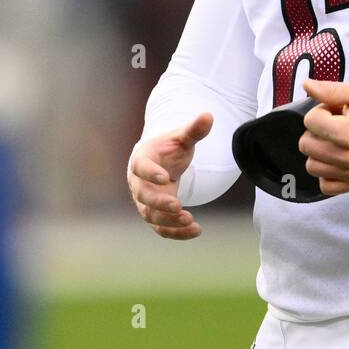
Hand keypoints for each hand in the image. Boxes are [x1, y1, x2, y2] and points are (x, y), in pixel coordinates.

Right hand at [127, 113, 211, 239]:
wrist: (161, 164)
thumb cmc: (168, 149)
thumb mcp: (181, 138)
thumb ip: (193, 130)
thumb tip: (209, 115)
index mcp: (142, 161)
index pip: (141, 167)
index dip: (151, 173)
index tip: (166, 177)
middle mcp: (139, 184)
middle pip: (143, 196)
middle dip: (159, 203)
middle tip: (178, 206)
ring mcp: (145, 202)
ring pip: (151, 216)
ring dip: (169, 221)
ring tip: (189, 220)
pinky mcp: (155, 215)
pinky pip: (161, 228)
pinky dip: (176, 232)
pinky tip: (196, 230)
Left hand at [300, 79, 348, 195]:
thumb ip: (330, 90)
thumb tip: (306, 84)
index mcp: (345, 132)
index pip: (309, 121)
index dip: (321, 111)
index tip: (336, 111)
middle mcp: (345, 157)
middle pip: (306, 145)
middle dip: (316, 131)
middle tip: (334, 125)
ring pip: (312, 166)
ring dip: (318, 152)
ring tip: (334, 142)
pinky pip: (325, 186)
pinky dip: (326, 173)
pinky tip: (336, 160)